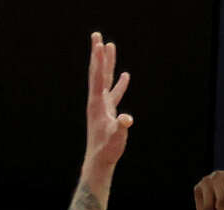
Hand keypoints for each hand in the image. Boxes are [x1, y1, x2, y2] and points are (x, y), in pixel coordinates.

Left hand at [84, 32, 131, 170]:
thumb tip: (127, 119)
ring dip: (107, 63)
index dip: (99, 60)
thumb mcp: (116, 137)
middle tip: (97, 36)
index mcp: (97, 103)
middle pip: (97, 72)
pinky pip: (114, 92)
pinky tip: (125, 75)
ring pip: (104, 79)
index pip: (98, 76)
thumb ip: (121, 126)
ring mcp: (102, 105)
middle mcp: (97, 100)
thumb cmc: (108, 149)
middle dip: (98, 54)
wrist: (100, 160)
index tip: (99, 44)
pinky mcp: (108, 111)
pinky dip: (118, 83)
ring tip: (110, 46)